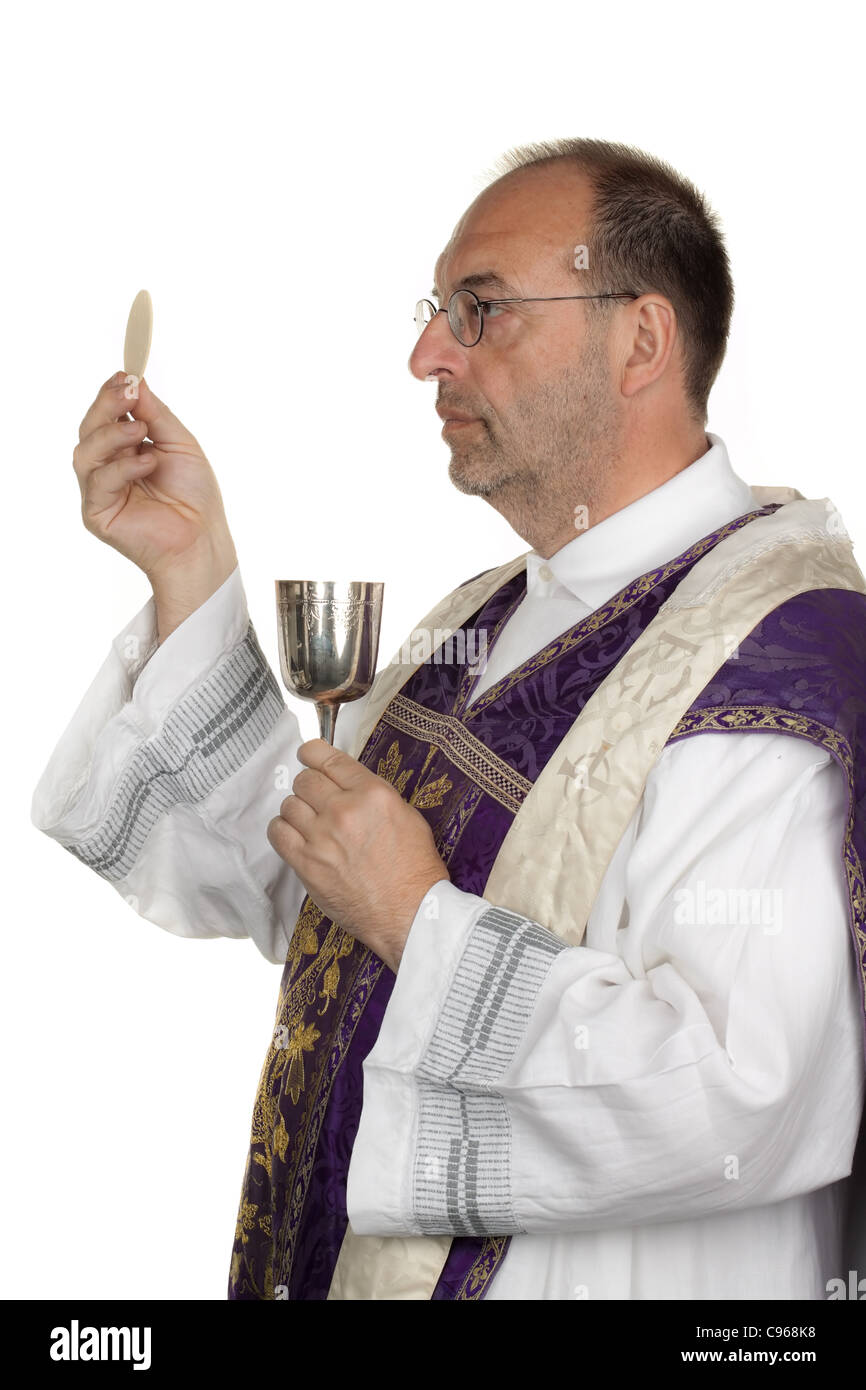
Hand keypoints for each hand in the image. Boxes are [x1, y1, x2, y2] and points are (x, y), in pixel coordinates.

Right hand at [73, 372, 236, 632]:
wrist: (202, 539)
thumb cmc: (195, 496)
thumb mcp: (179, 444)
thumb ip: (156, 414)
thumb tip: (135, 382)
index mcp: (125, 450)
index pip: (107, 416)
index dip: (112, 395)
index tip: (126, 375)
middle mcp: (108, 467)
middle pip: (90, 429)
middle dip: (106, 407)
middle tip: (126, 393)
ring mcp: (100, 490)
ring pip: (86, 452)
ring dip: (113, 435)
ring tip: (142, 433)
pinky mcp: (97, 512)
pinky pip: (99, 481)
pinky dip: (123, 468)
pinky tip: (147, 463)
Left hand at [267, 740, 450, 971]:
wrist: (410, 913)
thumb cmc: (415, 869)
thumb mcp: (408, 816)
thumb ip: (374, 795)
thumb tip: (348, 785)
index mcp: (373, 794)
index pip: (330, 759)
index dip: (312, 753)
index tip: (307, 754)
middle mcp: (344, 810)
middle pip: (305, 780)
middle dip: (309, 786)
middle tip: (315, 798)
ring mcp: (322, 837)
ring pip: (289, 804)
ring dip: (297, 809)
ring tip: (308, 821)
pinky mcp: (306, 864)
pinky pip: (277, 832)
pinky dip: (282, 829)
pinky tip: (293, 835)